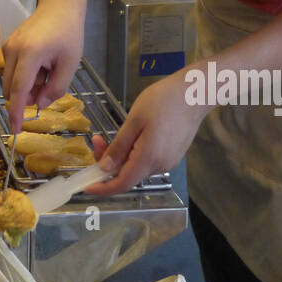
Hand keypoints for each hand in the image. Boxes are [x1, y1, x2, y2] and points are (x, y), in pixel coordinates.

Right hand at [1, 0, 84, 127]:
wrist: (59, 5)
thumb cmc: (69, 33)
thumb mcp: (70, 64)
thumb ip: (56, 88)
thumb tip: (40, 105)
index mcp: (29, 54)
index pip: (19, 91)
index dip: (17, 113)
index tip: (15, 130)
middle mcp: (12, 51)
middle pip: (12, 89)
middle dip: (28, 96)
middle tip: (50, 84)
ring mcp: (7, 47)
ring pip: (11, 81)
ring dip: (27, 85)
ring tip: (48, 69)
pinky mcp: (7, 46)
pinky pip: (12, 71)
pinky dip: (25, 75)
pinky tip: (41, 63)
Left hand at [85, 73, 208, 195]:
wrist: (194, 93)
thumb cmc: (162, 101)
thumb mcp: (134, 120)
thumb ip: (119, 147)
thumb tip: (104, 168)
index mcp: (149, 159)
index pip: (122, 184)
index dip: (103, 188)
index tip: (87, 186)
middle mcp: (161, 166)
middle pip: (128, 174)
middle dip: (109, 162)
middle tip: (97, 138)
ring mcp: (169, 162)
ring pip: (137, 167)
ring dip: (122, 156)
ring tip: (113, 133)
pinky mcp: (173, 155)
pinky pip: (148, 161)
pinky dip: (134, 154)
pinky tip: (132, 136)